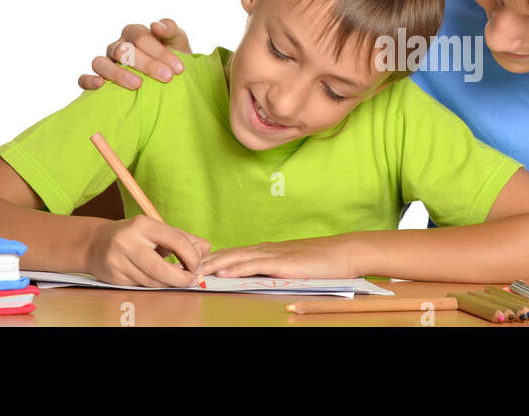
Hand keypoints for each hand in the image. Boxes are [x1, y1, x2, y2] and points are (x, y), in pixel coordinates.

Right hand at [78, 18, 193, 90]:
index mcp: (134, 34)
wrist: (169, 82)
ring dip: (118, 73)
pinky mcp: (96, 80)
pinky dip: (88, 81)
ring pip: (101, 63)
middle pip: (123, 51)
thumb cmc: (172, 60)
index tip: (178, 69)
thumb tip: (155, 25)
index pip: (141, 37)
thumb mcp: (178, 43)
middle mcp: (117, 46)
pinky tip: (100, 85)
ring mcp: (105, 63)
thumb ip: (171, 30)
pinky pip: (83, 79)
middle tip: (167, 77)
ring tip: (138, 85)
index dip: (159, 52)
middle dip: (147, 64)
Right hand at [85, 214, 210, 286]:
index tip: (197, 265)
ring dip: (168, 283)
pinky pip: (140, 285)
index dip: (192, 257)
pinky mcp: (113, 275)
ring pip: (151, 280)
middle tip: (192, 281)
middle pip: (161, 268)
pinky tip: (156, 279)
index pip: (176, 241)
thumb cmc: (134, 236)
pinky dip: (153, 285)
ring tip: (175, 279)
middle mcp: (127, 241)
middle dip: (181, 278)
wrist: (95, 243)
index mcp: (143, 224)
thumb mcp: (157, 230)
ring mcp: (117, 260)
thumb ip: (183, 238)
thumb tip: (206, 249)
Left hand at [197, 237, 359, 279]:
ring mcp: (274, 256)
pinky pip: (256, 266)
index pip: (231, 253)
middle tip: (183, 268)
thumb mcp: (292, 265)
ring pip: (237, 259)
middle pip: (228, 254)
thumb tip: (253, 278)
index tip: (191, 265)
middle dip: (205, 262)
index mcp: (266, 250)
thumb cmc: (322, 261)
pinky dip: (238, 269)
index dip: (211, 259)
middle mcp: (266, 250)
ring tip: (195, 273)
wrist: (345, 252)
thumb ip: (272, 269)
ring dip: (214, 266)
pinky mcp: (284, 264)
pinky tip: (224, 274)